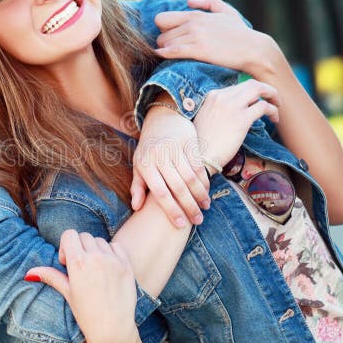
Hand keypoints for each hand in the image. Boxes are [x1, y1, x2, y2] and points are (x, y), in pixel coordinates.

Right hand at [25, 230, 140, 342]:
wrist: (112, 329)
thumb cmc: (87, 313)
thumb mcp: (67, 293)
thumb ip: (50, 276)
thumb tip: (29, 273)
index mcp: (78, 263)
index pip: (69, 234)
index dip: (66, 246)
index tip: (68, 263)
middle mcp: (96, 257)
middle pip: (84, 236)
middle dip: (79, 248)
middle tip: (80, 268)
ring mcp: (113, 260)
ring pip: (100, 241)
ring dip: (95, 250)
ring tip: (95, 270)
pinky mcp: (126, 264)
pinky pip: (116, 246)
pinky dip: (111, 253)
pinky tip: (108, 269)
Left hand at [131, 105, 209, 227]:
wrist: (161, 117)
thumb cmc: (148, 147)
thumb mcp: (139, 164)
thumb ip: (137, 186)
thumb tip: (136, 207)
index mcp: (145, 164)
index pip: (159, 192)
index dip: (171, 210)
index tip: (180, 224)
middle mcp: (159, 156)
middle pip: (177, 187)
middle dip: (188, 206)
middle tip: (197, 220)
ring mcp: (175, 148)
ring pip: (190, 177)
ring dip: (199, 195)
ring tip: (204, 208)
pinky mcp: (188, 141)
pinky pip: (199, 165)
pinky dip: (204, 180)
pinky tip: (206, 191)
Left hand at [153, 0, 280, 77]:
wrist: (253, 49)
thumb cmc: (241, 33)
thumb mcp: (227, 12)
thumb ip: (209, 2)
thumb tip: (190, 2)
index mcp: (196, 15)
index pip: (161, 19)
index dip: (163, 30)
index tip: (170, 38)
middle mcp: (193, 24)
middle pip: (161, 35)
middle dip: (165, 44)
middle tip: (174, 51)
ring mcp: (195, 36)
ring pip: (164, 44)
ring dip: (167, 52)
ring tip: (176, 57)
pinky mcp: (199, 50)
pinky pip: (172, 51)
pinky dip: (165, 55)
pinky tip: (165, 58)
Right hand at [193, 79, 279, 168]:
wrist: (199, 157)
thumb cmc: (202, 143)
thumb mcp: (206, 118)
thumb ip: (219, 109)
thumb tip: (235, 112)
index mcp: (213, 95)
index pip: (238, 87)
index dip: (251, 93)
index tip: (257, 101)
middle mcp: (222, 97)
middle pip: (251, 84)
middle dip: (266, 89)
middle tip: (274, 99)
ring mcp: (232, 106)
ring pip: (259, 90)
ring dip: (272, 95)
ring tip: (277, 105)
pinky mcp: (242, 119)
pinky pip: (264, 107)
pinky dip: (273, 111)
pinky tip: (274, 119)